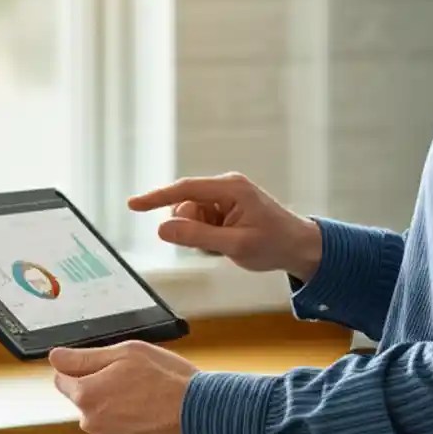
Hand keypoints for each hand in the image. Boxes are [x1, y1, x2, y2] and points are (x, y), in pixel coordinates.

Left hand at [49, 341, 198, 433]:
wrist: (201, 417)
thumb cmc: (169, 382)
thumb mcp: (127, 352)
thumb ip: (84, 356)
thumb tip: (56, 357)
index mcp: (86, 394)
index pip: (62, 377)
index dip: (80, 367)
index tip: (100, 365)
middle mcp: (90, 422)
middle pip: (83, 398)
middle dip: (100, 387)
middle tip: (133, 379)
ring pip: (101, 416)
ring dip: (115, 407)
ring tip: (146, 398)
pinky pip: (116, 433)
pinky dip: (128, 424)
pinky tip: (149, 415)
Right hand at [128, 172, 323, 281]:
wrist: (299, 247)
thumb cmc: (274, 244)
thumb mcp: (235, 245)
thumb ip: (197, 237)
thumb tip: (163, 229)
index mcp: (230, 188)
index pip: (184, 190)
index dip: (156, 197)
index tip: (133, 205)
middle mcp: (225, 187)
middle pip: (185, 206)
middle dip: (191, 229)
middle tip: (216, 245)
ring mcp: (225, 197)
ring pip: (190, 216)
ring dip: (200, 235)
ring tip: (225, 245)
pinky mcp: (225, 207)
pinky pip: (201, 222)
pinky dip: (207, 236)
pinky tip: (227, 242)